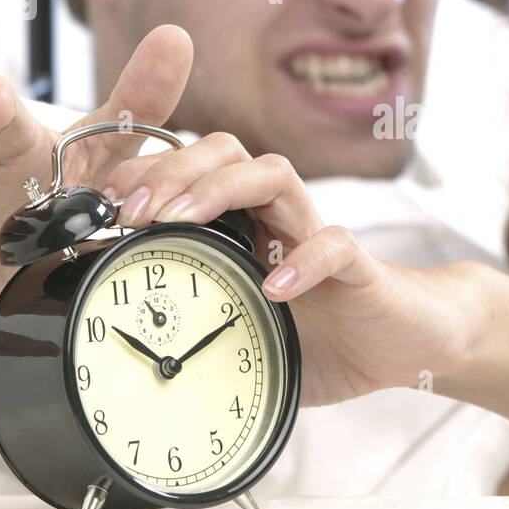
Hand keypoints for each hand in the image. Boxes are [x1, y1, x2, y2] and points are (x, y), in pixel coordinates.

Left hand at [99, 134, 472, 406]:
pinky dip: (303, 260)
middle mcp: (278, 218)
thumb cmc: (322, 334)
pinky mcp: (359, 265)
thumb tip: (128, 357)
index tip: (102, 207)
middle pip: (225, 151)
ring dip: (219, 188)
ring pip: (272, 174)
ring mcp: (317, 234)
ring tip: (181, 221)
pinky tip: (276, 287)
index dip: (146, 175)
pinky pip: (333, 245)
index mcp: (245, 226)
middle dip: (171, 170)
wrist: (406, 341)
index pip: (192, 170)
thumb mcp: (244, 331)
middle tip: (131, 210)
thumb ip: (199, 329)